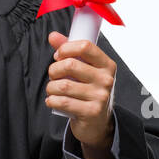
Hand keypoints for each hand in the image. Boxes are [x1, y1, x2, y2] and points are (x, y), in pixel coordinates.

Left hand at [46, 31, 116, 158]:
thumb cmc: (89, 92)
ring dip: (51, 88)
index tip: (59, 56)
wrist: (98, 123)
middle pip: (70, 65)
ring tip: (53, 91)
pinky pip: (63, 102)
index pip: (85, 46)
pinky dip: (52, 101)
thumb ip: (69, 52)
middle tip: (53, 76)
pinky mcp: (91, 112)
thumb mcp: (85, 70)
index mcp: (107, 65)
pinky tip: (53, 101)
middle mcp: (106, 79)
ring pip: (63, 85)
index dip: (66, 48)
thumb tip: (53, 36)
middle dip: (54, 70)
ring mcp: (100, 96)